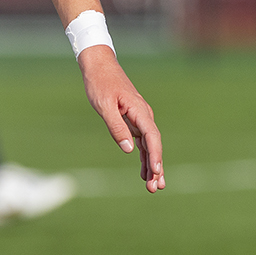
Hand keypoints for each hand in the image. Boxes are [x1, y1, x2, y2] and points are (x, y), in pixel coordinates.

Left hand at [78, 45, 164, 191]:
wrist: (99, 66)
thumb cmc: (100, 84)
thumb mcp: (104, 106)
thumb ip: (116, 127)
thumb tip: (129, 149)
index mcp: (139, 110)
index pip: (152, 137)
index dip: (155, 156)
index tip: (156, 172)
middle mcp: (143, 115)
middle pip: (154, 144)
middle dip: (156, 167)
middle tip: (155, 188)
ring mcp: (139, 118)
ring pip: (149, 145)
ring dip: (152, 165)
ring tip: (153, 186)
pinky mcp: (133, 120)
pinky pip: (142, 141)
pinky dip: (144, 156)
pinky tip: (144, 171)